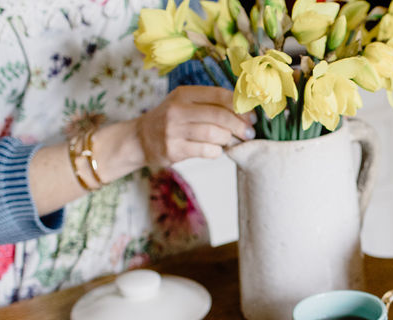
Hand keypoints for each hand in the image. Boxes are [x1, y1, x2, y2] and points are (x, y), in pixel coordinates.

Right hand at [136, 85, 254, 165]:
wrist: (140, 138)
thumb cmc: (172, 120)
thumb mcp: (185, 103)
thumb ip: (210, 103)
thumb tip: (245, 110)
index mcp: (183, 94)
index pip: (219, 95)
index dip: (239, 106)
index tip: (251, 116)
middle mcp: (177, 110)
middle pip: (219, 116)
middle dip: (239, 125)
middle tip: (249, 133)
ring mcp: (173, 131)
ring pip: (214, 134)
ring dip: (228, 139)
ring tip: (231, 141)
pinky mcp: (174, 150)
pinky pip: (206, 151)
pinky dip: (217, 151)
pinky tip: (216, 150)